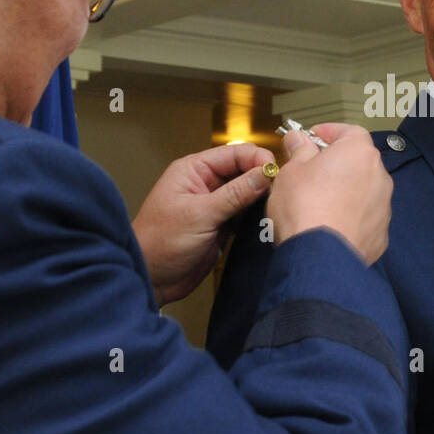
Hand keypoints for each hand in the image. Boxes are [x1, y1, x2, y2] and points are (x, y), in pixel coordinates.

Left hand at [133, 143, 275, 305]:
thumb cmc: (160, 243)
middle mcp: (205, 183)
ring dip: (262, 197)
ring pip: (248, 192)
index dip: (257, 159)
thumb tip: (265, 173)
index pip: (234, 153)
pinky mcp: (222, 225)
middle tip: (281, 190)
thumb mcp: (200, 215)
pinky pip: (245, 213)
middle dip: (263, 177)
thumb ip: (235, 194)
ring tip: (278, 204)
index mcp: (194, 170)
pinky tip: (268, 218)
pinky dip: (257, 215)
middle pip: (244, 170)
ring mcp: (215, 205)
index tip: (276, 172)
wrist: (151, 280)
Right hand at [267, 123, 391, 265]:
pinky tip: (329, 224)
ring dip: (345, 191)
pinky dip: (350, 217)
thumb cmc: (305, 208)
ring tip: (318, 202)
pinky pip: (364, 218)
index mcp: (358, 153)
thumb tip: (298, 139)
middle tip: (310, 171)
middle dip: (336, 164)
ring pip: (363, 191)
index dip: (329, 132)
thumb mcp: (291, 171)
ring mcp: (383, 207)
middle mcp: (379, 176)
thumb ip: (298, 151)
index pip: (349, 131)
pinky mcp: (380, 234)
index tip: (311, 138)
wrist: (320, 256)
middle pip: (358, 162)